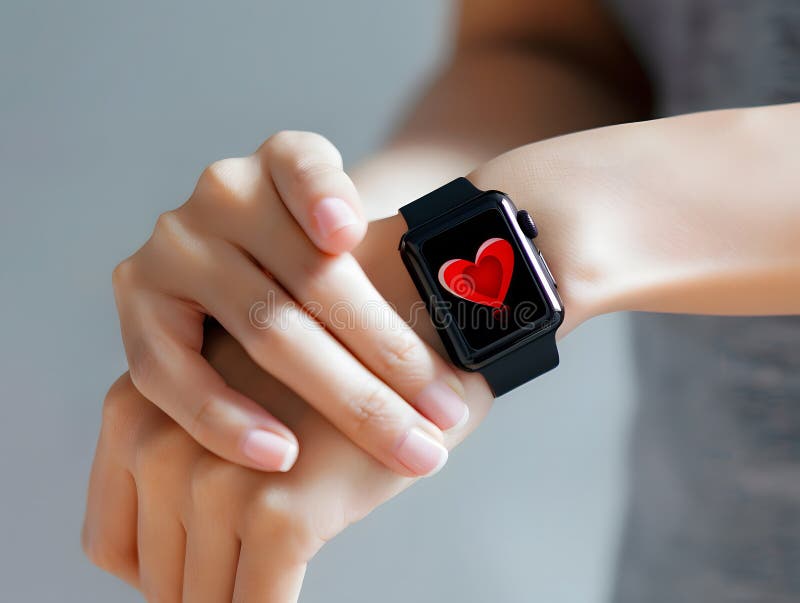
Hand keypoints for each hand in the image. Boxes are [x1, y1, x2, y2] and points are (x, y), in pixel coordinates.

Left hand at [83, 323, 492, 601]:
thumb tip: (191, 543)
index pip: (114, 543)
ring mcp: (215, 476)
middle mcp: (159, 443)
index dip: (157, 576)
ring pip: (204, 599)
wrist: (416, 320)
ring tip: (277, 587)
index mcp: (139, 412)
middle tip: (249, 583)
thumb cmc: (337, 356)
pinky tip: (294, 590)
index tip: (204, 576)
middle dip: (206, 591)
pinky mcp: (277, 507)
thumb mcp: (237, 385)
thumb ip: (196, 448)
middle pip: (157, 578)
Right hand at [113, 131, 468, 475]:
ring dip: (340, 395)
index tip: (348, 233)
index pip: (303, 163)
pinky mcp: (135, 305)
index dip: (323, 194)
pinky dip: (227, 417)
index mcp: (279, 163)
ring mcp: (173, 246)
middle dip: (390, 352)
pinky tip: (281, 453)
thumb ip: (395, 262)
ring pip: (264, 328)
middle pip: (312, 277)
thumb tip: (484, 305)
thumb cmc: (326, 271)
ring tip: (402, 444)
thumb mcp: (358, 248)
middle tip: (448, 410)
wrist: (249, 280)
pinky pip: (172, 372)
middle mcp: (221, 193)